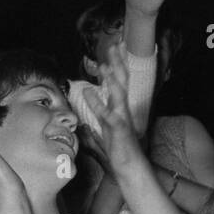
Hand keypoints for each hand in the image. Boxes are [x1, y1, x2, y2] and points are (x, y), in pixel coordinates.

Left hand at [85, 42, 143, 170]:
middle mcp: (122, 110)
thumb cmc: (118, 154)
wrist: (130, 168)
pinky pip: (107, 114)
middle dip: (117, 63)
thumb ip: (94, 129)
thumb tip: (83, 124)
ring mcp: (122, 118)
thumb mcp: (102, 137)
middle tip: (115, 45)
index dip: (115, 67)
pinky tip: (91, 93)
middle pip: (121, 81)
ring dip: (112, 77)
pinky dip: (98, 103)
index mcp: (118, 109)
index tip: (113, 51)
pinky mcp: (119, 129)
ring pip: (118, 93)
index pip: (118, 83)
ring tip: (105, 63)